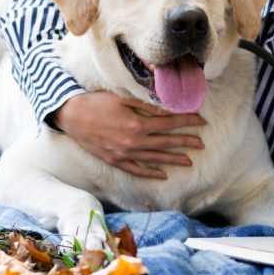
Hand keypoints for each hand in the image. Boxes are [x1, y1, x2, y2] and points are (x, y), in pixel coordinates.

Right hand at [53, 92, 205, 178]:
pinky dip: (150, 173)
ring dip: (173, 159)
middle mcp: (133, 142)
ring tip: (188, 161)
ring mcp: (124, 154)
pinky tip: (162, 175)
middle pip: (166, 142)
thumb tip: (168, 110)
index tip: (201, 121)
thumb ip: (146, 106)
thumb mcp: (123, 99)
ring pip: (155, 159)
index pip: (169, 123)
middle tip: (201, 143)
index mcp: (137, 124)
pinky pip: (137, 169)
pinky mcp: (115, 160)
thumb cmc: (97, 103)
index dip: (187, 121)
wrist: (72, 116)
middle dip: (185, 141)